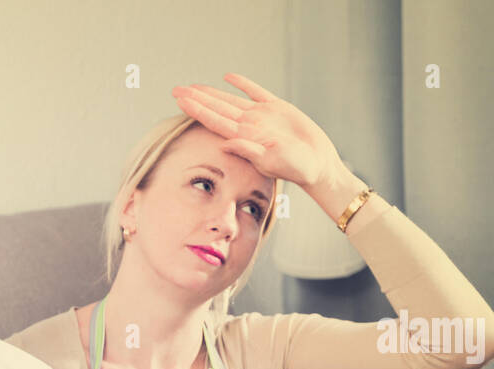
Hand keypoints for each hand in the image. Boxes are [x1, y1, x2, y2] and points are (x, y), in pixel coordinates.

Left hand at [172, 73, 345, 193]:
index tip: (179, 100)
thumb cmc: (295, 167)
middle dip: (196, 98)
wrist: (316, 164)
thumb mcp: (270, 161)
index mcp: (244, 136)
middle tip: (176, 89)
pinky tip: (228, 77)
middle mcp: (249, 125)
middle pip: (217, 108)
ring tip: (194, 86)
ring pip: (231, 99)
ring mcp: (261, 116)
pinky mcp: (277, 108)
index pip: (214, 120)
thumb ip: (248, 151)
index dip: (196, 109)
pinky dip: (242, 84)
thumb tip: (225, 144)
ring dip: (212, 92)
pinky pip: (256, 92)